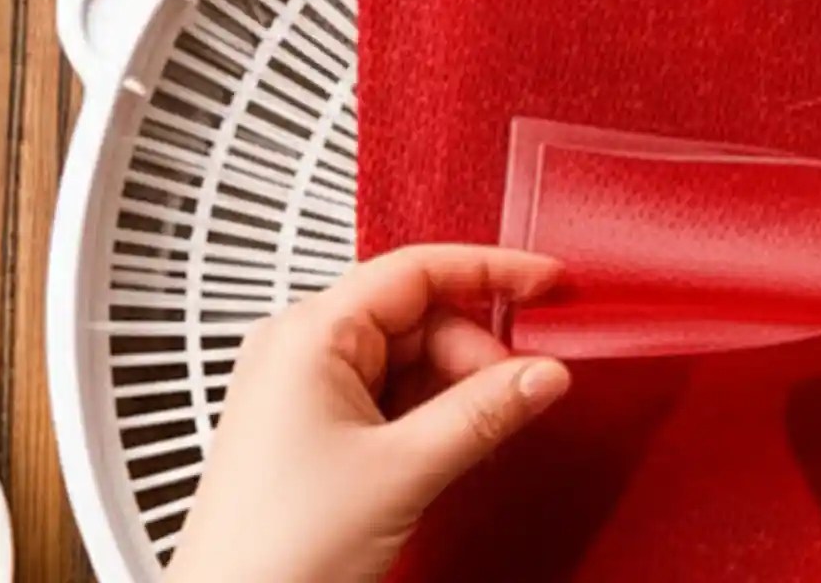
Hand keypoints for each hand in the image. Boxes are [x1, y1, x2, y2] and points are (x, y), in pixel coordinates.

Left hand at [165, 245, 571, 582]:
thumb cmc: (274, 549)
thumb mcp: (403, 470)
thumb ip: (484, 413)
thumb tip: (543, 374)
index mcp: (310, 335)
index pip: (417, 271)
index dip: (491, 270)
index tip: (545, 282)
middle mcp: (303, 350)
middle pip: (421, 319)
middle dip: (477, 355)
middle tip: (518, 396)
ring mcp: (308, 390)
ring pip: (411, 361)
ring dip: (458, 391)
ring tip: (484, 434)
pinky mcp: (317, 428)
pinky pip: (393, 398)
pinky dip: (434, 416)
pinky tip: (456, 447)